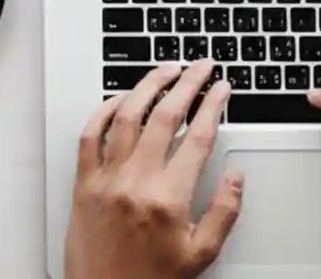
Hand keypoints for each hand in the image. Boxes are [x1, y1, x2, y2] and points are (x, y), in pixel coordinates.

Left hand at [65, 61, 242, 278]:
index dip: (214, 106)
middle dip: (188, 83)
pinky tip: (120, 99)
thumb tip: (237, 177)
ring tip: (166, 69)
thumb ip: (224, 212)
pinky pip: (90, 136)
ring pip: (127, 116)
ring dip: (149, 86)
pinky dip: (104, 111)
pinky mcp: (83, 185)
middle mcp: (135, 182)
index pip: (197, 137)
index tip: (222, 90)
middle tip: (201, 67)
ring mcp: (106, 180)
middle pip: (165, 116)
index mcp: (168, 198)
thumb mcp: (200, 253)